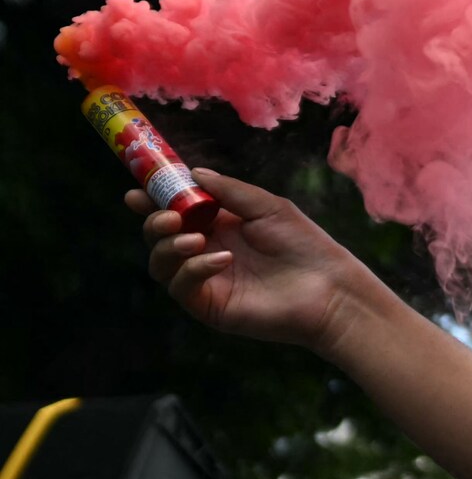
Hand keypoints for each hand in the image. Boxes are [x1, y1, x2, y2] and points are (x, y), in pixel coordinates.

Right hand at [132, 169, 369, 353]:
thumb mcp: (267, 207)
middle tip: (169, 216)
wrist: (328, 287)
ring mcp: (206, 279)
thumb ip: (229, 191)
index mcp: (219, 225)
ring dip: (169, 247)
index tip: (136, 192)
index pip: (175, 211)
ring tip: (195, 238)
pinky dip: (193, 269)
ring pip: (161, 263)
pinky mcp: (210, 305)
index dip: (153, 201)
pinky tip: (222, 260)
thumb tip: (193, 173)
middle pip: (159, 237)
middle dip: (155, 223)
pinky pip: (181, 287)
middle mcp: (206, 251)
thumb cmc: (304, 244)